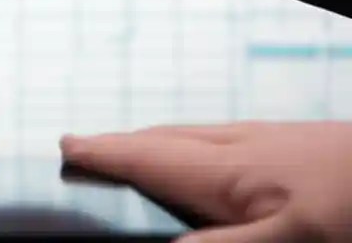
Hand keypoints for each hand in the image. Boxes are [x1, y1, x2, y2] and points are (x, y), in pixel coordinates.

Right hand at [61, 121, 351, 242]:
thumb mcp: (295, 238)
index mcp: (230, 172)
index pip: (151, 160)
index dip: (106, 155)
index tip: (68, 147)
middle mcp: (243, 147)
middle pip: (166, 141)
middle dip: (122, 144)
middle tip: (84, 144)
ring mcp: (272, 140)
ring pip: (196, 135)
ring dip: (156, 140)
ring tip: (133, 144)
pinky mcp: (299, 143)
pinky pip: (225, 136)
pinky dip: (194, 140)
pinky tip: (214, 150)